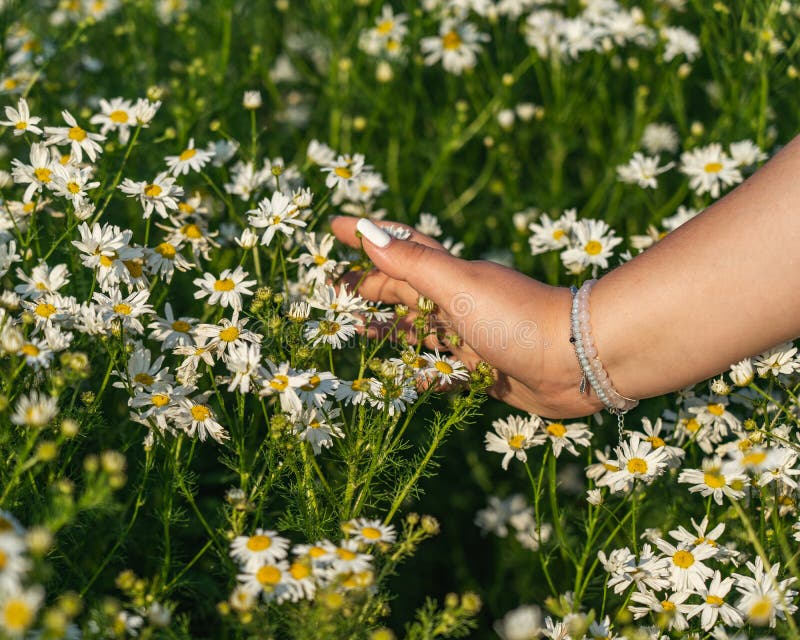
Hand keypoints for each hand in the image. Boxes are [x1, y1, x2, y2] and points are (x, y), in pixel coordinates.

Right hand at [330, 216, 603, 417]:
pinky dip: (423, 370)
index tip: (334, 225)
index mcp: (450, 276)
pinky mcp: (483, 371)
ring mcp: (471, 336)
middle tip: (333, 289)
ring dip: (389, 327)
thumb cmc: (516, 318)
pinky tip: (409, 375)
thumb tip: (366, 231)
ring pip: (419, 328)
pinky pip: (443, 368)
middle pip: (403, 289)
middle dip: (369, 287)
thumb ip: (413, 264)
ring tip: (358, 330)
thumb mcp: (458, 287)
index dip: (367, 236)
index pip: (399, 247)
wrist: (578, 362)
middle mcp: (458, 302)